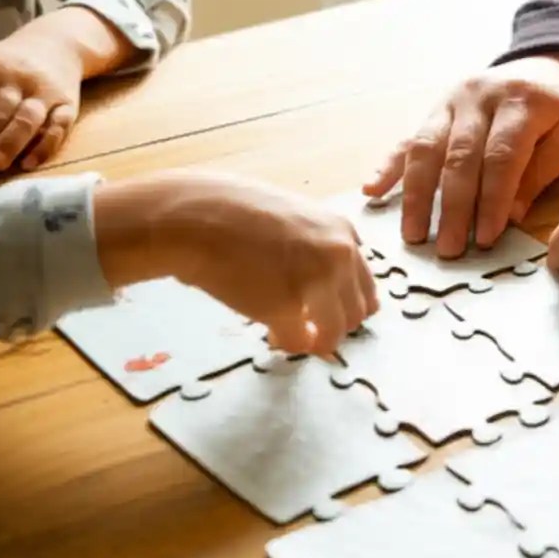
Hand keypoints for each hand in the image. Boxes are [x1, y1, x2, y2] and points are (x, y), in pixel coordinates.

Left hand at [0, 31, 81, 171]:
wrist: (57, 45)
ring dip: (11, 142)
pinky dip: (45, 147)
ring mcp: (46, 94)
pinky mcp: (68, 106)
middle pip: (0, 110)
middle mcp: (20, 80)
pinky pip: (59, 128)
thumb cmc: (6, 60)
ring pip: (28, 119)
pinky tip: (29, 164)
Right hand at [95, 171, 379, 355]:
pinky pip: (301, 342)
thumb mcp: (294, 216)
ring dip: (316, 339)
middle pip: (359, 311)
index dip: (342, 299)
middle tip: (306, 324)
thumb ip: (316, 244)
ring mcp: (317, 282)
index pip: (364, 281)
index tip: (322, 305)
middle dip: (334, 322)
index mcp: (342, 232)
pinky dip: (289, 344)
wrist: (194, 218)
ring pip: (338, 332)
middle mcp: (339, 256)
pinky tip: (270, 333)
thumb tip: (319, 280)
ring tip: (287, 330)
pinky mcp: (287, 308)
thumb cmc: (232, 212)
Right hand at [363, 52, 558, 257]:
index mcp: (520, 103)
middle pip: (460, 155)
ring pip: (426, 147)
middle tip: (448, 249)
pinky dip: (387, 165)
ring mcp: (451, 100)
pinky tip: (372, 190)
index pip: (501, 156)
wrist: (546, 65)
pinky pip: (407, 138)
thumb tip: (508, 219)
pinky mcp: (433, 108)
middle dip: (453, 207)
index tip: (487, 239)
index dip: (492, 199)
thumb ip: (535, 177)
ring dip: (417, 194)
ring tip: (413, 234)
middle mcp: (478, 97)